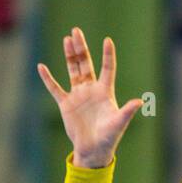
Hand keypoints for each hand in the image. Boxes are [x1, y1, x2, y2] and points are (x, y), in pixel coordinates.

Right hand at [37, 27, 142, 168]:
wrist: (94, 151)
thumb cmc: (109, 138)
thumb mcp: (119, 124)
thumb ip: (127, 112)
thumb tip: (140, 102)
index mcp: (105, 92)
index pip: (107, 69)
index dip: (107, 55)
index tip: (107, 40)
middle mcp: (91, 90)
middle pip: (86, 64)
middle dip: (81, 48)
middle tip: (76, 31)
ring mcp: (78, 95)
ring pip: (73, 70)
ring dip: (69, 56)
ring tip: (67, 39)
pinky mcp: (66, 104)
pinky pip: (55, 88)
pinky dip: (48, 79)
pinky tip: (41, 67)